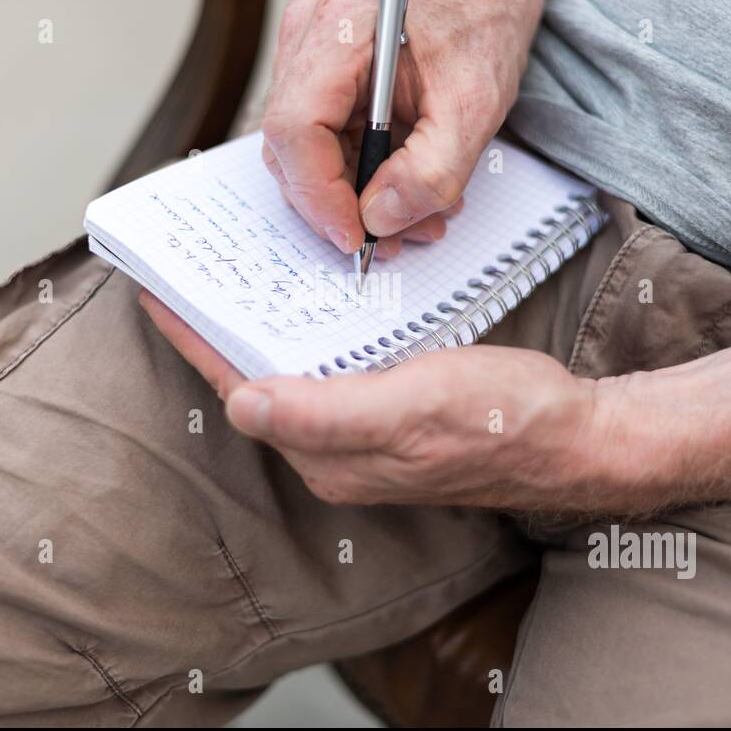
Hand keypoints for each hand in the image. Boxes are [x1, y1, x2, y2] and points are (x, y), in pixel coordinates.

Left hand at [140, 290, 600, 510]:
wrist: (575, 436)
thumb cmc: (503, 420)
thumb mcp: (413, 406)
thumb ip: (325, 412)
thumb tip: (245, 403)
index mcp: (330, 455)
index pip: (241, 392)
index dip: (196, 343)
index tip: (155, 295)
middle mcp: (336, 452)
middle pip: (256, 386)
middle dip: (218, 334)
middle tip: (189, 276)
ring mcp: (363, 436)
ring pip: (289, 378)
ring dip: (257, 332)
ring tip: (230, 281)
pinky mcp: (389, 416)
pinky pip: (326, 372)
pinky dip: (303, 335)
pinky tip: (305, 304)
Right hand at [260, 0, 539, 259]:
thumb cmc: (477, 31)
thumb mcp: (473, 109)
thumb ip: (430, 172)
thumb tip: (378, 219)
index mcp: (339, 31)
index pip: (296, 130)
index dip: (319, 195)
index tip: (356, 236)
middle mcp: (306, 42)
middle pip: (292, 152)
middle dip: (342, 207)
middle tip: (395, 239)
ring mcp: (303, 64)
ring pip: (304, 160)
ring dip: (356, 202)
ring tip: (418, 219)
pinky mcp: (314, 87)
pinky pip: (321, 152)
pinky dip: (361, 182)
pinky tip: (405, 195)